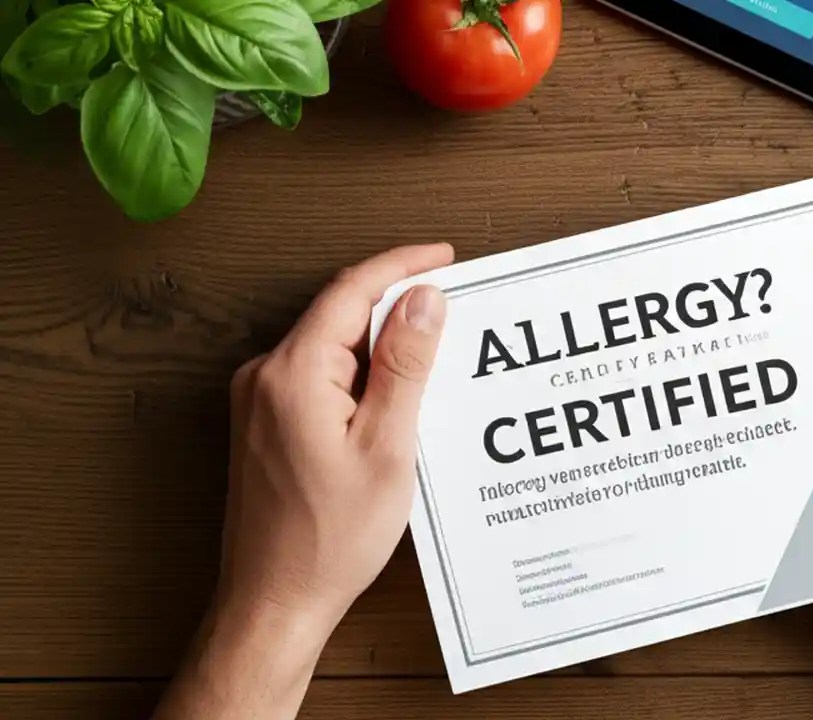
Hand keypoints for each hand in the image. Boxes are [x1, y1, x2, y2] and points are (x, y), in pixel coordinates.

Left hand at [153, 244, 452, 719]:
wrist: (274, 600)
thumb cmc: (329, 538)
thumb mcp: (387, 447)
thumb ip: (405, 366)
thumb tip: (424, 300)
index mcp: (293, 373)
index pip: (351, 290)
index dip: (402, 265)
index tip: (444, 256)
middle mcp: (265, 376)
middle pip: (338, 314)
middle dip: (397, 306)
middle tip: (454, 311)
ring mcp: (257, 400)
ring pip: (329, 346)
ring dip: (379, 344)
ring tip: (431, 362)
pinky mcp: (262, 423)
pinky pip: (316, 376)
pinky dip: (357, 374)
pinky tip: (392, 398)